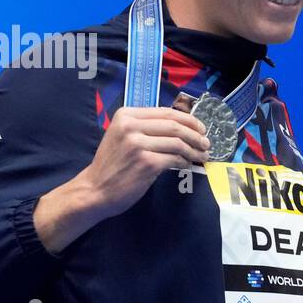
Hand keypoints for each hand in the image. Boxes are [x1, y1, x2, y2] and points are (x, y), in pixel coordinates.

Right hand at [34, 107, 209, 253]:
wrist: (95, 190)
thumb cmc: (113, 164)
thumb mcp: (123, 136)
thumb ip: (146, 127)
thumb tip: (182, 125)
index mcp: (126, 115)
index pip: (166, 112)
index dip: (189, 120)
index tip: (201, 128)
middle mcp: (131, 126)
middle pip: (175, 126)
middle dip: (196, 135)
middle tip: (206, 143)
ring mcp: (138, 145)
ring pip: (178, 143)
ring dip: (194, 150)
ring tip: (202, 156)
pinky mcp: (146, 163)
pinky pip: (175, 159)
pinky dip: (185, 162)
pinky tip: (186, 165)